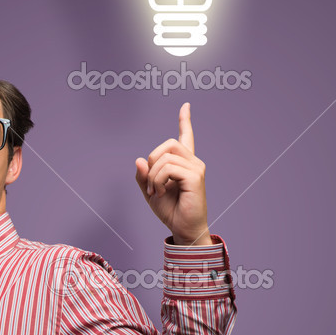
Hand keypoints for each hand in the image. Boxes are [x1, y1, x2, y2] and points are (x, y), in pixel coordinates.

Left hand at [134, 102, 212, 245]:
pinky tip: (161, 192)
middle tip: (151, 183)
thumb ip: (143, 176)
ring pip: (165, 157)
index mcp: (184, 163)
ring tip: (156, 192)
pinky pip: (168, 168)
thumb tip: (139, 160)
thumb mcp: (150, 191)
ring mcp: (196, 168)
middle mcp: (193, 162)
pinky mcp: (195, 176)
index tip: (186, 105)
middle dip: (153, 160)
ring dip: (153, 175)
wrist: (183, 229)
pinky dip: (158, 180)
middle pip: (169, 143)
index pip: (186, 136)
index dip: (185, 120)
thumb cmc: (170, 211)